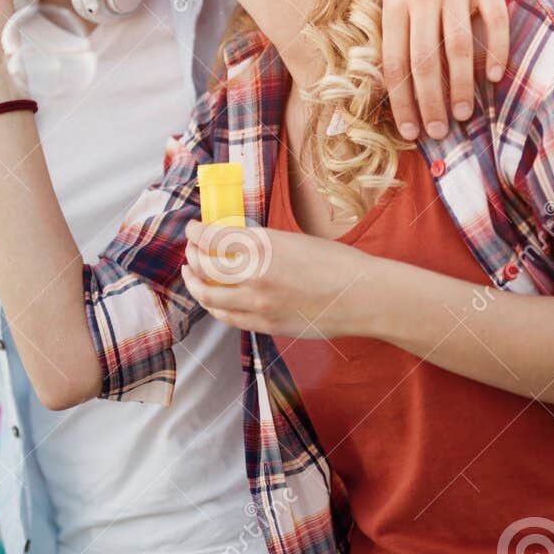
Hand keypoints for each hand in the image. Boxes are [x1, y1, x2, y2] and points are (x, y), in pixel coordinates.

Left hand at [180, 221, 377, 338]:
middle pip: (204, 267)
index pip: (213, 237)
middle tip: (191, 251)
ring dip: (196, 284)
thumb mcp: (294, 241)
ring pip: (210, 297)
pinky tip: (215, 300)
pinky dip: (216, 306)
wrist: (362, 296)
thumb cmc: (337, 263)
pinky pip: (228, 318)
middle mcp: (255, 274)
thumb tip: (234, 244)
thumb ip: (261, 244)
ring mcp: (258, 303)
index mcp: (263, 245)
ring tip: (194, 276)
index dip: (196, 232)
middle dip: (192, 257)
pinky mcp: (266, 325)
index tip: (192, 229)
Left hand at [381, 0, 510, 140]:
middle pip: (426, 59)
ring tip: (465, 113)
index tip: (410, 132)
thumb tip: (396, 95)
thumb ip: (397, 37)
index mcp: (395, 4)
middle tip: (440, 130)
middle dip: (431, 101)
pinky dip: (496, 51)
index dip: (402, 100)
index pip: (395, 62)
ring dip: (462, 84)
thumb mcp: (397, 0)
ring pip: (458, 45)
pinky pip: (494, 21)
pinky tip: (495, 78)